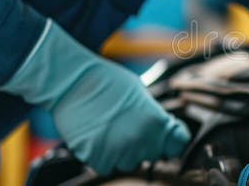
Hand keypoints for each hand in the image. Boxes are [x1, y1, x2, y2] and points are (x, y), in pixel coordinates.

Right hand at [1, 20, 189, 174]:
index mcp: (156, 123)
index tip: (167, 136)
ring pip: (130, 163)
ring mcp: (117, 152)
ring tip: (112, 129)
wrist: (70, 82)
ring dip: (124, 151)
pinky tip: (100, 137)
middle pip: (153, 155)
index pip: (178, 145)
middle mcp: (140, 141)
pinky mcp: (95, 158)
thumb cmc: (106, 81)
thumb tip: (162, 130)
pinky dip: (104, 157)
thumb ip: (154, 116)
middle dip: (147, 144)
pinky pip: (108, 166)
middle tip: (130, 126)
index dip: (173, 140)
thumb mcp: (141, 93)